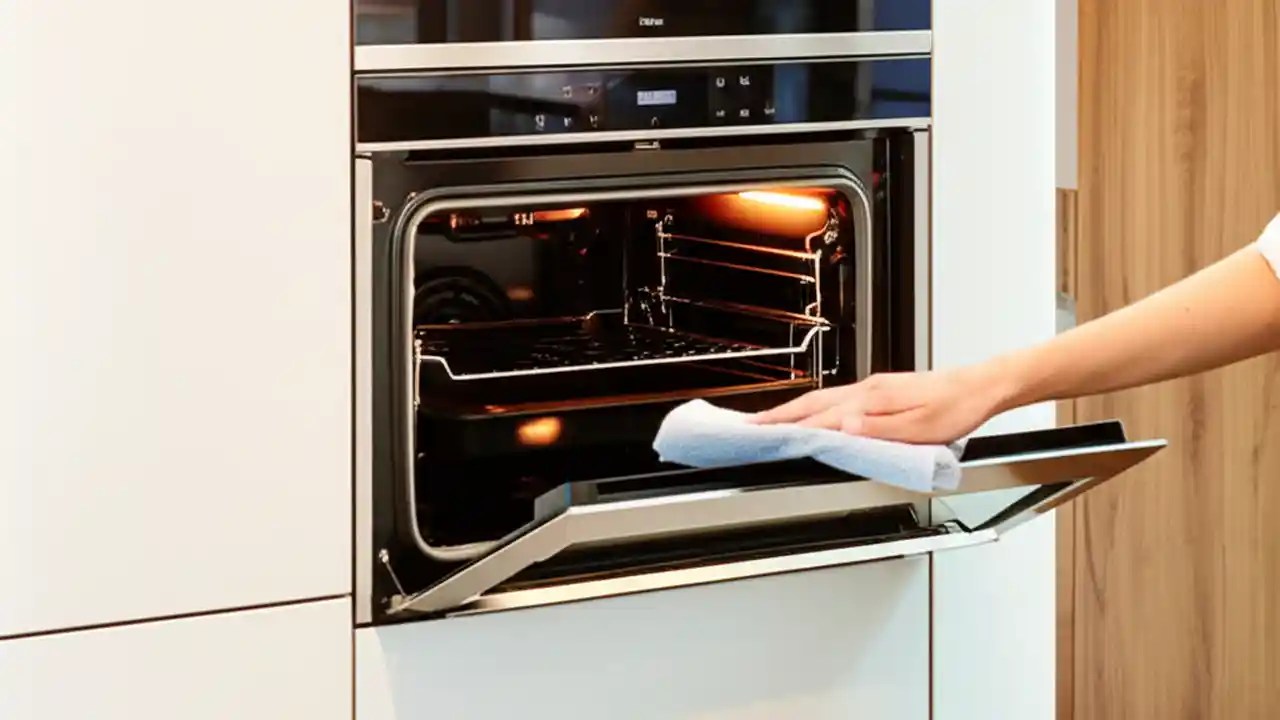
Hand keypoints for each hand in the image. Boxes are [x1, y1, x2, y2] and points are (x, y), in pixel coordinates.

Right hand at [748, 365, 1013, 443]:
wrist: (980, 386)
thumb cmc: (956, 409)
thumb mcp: (921, 427)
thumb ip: (880, 429)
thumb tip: (844, 427)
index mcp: (875, 401)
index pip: (822, 417)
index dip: (790, 427)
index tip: (763, 433)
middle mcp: (869, 390)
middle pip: (814, 402)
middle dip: (781, 414)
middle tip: (752, 424)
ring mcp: (873, 388)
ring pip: (823, 398)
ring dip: (794, 409)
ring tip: (773, 419)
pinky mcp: (881, 389)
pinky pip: (836, 397)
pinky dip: (815, 406)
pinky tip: (813, 411)